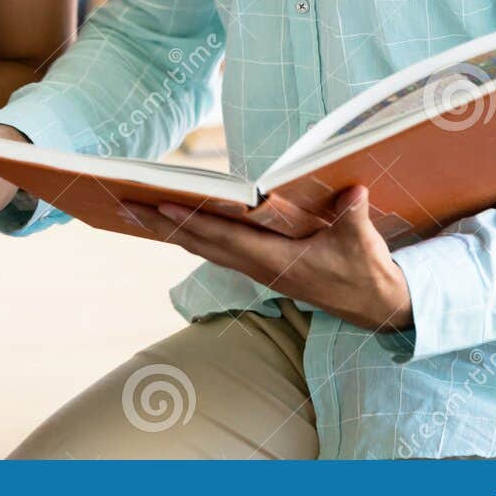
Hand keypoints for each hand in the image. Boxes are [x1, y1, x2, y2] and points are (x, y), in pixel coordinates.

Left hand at [122, 185, 413, 332]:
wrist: (373, 305)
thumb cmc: (365, 272)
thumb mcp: (363, 244)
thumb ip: (354, 218)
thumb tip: (355, 190)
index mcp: (275, 261)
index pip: (223, 237)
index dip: (192, 221)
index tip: (160, 204)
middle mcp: (257, 266)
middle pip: (199, 243)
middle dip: (160, 223)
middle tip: (122, 203)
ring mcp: (255, 268)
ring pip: (201, 247)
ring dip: (167, 230)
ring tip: (133, 210)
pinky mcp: (258, 266)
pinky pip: (214, 249)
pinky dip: (189, 234)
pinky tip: (170, 224)